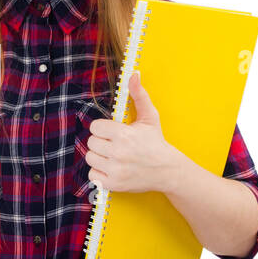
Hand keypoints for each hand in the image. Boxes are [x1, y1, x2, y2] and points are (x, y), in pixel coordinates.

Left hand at [85, 72, 185, 194]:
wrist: (167, 171)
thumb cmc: (156, 142)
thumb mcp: (150, 117)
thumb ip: (139, 95)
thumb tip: (133, 74)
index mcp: (124, 134)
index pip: (95, 126)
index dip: (103, 128)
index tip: (113, 132)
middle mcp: (118, 153)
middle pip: (90, 142)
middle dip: (101, 142)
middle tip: (114, 144)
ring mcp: (115, 170)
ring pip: (89, 158)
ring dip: (99, 156)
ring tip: (113, 156)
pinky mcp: (113, 184)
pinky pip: (92, 175)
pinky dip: (99, 172)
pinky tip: (111, 168)